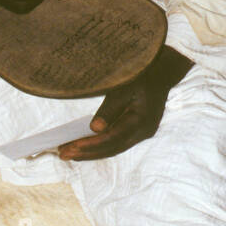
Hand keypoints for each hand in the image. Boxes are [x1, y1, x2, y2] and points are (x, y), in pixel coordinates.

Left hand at [58, 45, 192, 160]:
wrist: (163, 71)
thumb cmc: (141, 75)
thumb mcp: (123, 87)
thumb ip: (109, 109)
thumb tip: (95, 129)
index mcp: (141, 120)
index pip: (111, 139)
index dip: (90, 145)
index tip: (69, 148)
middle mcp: (144, 131)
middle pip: (112, 148)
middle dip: (86, 153)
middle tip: (62, 154)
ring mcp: (143, 133)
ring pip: (114, 148)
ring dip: (91, 152)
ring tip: (68, 153)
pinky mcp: (139, 130)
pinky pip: (117, 142)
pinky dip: (100, 146)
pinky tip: (85, 146)